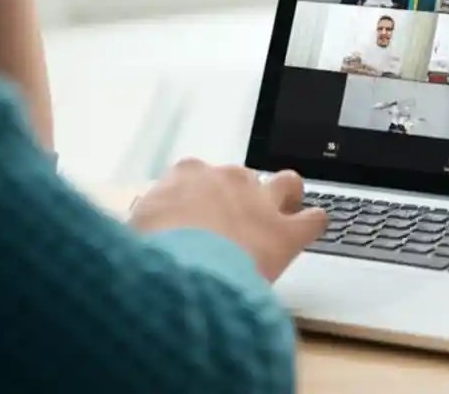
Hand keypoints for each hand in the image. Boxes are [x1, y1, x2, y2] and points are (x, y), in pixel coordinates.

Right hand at [129, 160, 328, 281]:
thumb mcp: (133, 232)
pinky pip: (315, 219)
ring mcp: (261, 200)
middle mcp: (228, 178)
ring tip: (281, 215)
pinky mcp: (286, 230)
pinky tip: (308, 233)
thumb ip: (145, 221)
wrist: (181, 273)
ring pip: (287, 184)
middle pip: (240, 180)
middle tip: (229, 230)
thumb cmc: (150, 254)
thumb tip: (144, 223)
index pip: (195, 175)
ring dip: (286, 198)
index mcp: (187, 174)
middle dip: (238, 200)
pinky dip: (313, 225)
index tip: (192, 216)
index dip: (197, 197)